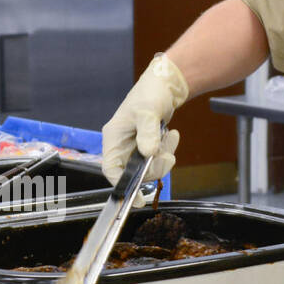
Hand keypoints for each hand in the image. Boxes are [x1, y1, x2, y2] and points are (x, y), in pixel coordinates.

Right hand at [101, 54, 188, 204]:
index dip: (122, 186)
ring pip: (149, 166)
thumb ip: (147, 134)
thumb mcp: (148, 112)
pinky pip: (157, 158)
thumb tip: (149, 153)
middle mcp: (121, 144)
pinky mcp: (147, 144)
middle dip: (154, 167)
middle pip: (134, 172)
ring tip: (170, 137)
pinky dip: (167, 150)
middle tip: (167, 156)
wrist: (166, 83)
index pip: (111, 169)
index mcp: (113, 137)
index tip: (137, 200)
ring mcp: (135, 146)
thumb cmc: (151, 93)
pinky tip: (171, 134)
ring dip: (164, 156)